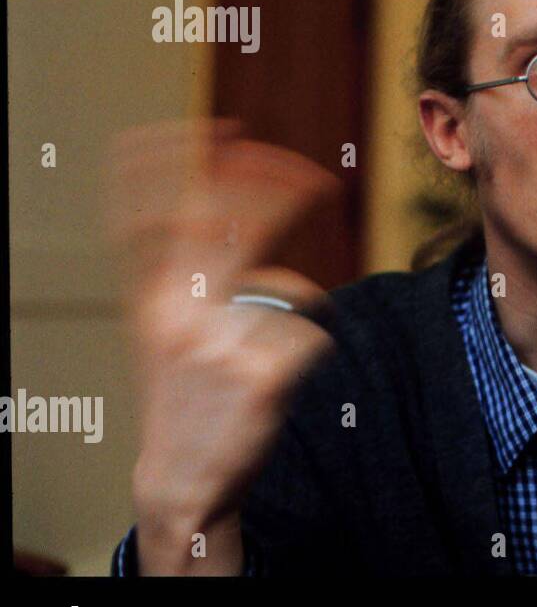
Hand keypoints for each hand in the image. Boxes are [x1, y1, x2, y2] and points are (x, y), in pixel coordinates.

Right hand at [104, 119, 340, 570]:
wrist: (182, 479)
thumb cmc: (182, 398)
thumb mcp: (165, 331)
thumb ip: (191, 274)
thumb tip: (242, 215)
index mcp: (149, 296)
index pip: (150, 208)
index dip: (183, 159)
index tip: (226, 127)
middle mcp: (177, 311)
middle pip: (234, 219)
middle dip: (281, 185)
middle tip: (318, 181)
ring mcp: (218, 341)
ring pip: (289, 288)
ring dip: (298, 312)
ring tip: (273, 351)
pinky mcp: (260, 373)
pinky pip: (313, 333)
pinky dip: (311, 350)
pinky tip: (283, 379)